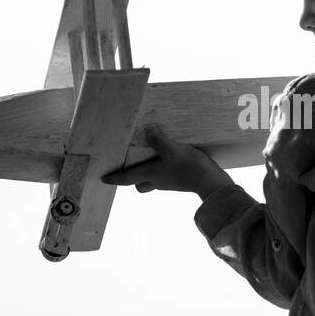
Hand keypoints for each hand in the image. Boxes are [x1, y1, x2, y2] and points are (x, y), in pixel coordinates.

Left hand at [101, 124, 235, 198]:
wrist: (211, 182)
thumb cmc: (190, 168)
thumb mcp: (172, 150)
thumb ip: (158, 140)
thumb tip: (148, 131)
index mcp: (151, 174)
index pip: (126, 178)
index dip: (114, 178)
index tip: (103, 179)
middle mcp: (158, 180)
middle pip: (139, 184)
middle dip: (133, 177)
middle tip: (130, 166)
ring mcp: (170, 181)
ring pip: (152, 180)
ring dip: (148, 171)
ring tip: (149, 155)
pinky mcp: (180, 179)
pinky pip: (166, 175)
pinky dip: (163, 167)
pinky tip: (169, 156)